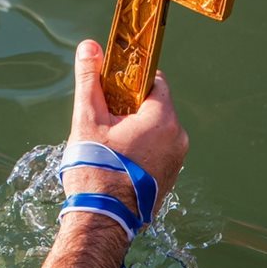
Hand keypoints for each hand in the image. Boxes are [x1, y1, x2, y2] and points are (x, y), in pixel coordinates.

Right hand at [63, 39, 188, 217]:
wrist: (101, 221)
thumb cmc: (95, 169)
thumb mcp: (88, 119)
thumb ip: (91, 80)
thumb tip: (89, 46)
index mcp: (163, 119)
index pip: (154, 81)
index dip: (131, 80)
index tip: (111, 88)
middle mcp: (178, 138)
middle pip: (154, 107)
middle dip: (129, 108)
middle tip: (103, 120)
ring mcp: (177, 161)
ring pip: (156, 131)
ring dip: (134, 130)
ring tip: (107, 145)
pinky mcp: (170, 178)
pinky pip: (158, 152)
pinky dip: (141, 150)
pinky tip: (117, 161)